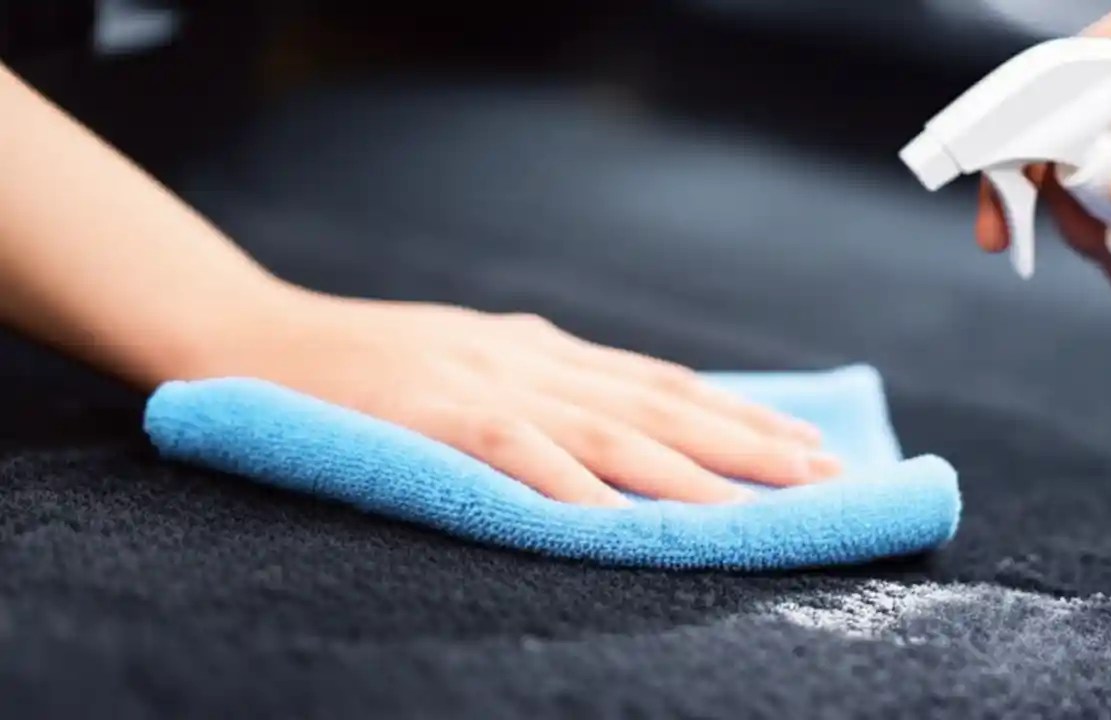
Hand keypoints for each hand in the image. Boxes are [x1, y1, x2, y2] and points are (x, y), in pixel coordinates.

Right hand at [185, 292, 841, 506]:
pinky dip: (571, 489)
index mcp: (539, 348)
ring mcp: (482, 384)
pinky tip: (620, 524)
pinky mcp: (430, 414)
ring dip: (691, 469)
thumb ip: (539, 383)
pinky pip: (516, 454)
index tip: (804, 442)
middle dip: (746, 441)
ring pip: (608, 430)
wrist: (254, 337)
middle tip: (823, 472)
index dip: (737, 412)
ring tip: (761, 501)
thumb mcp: (469, 358)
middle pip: (658, 405)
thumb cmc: (363, 361)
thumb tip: (614, 414)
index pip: (660, 383)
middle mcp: (528, 359)